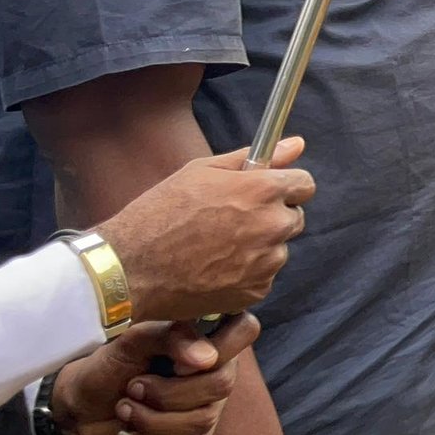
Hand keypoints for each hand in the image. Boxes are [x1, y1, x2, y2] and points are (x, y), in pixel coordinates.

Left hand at [51, 313, 260, 434]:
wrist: (84, 405)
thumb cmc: (109, 364)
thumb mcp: (133, 340)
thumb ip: (170, 337)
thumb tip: (206, 359)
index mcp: (207, 337)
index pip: (245, 329)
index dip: (222, 346)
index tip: (177, 360)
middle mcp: (217, 369)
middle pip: (221, 385)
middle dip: (167, 393)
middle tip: (133, 386)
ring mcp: (209, 405)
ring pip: (202, 420)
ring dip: (152, 419)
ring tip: (124, 409)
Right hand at [96, 139, 313, 322]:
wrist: (130, 268)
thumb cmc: (161, 213)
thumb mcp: (201, 171)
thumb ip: (253, 158)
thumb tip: (296, 144)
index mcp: (263, 190)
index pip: (304, 184)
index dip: (286, 187)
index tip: (269, 192)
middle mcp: (272, 225)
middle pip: (293, 218)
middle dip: (271, 216)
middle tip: (233, 221)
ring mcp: (267, 261)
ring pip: (277, 248)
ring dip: (259, 247)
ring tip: (216, 247)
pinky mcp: (256, 291)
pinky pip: (263, 276)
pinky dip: (246, 274)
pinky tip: (214, 268)